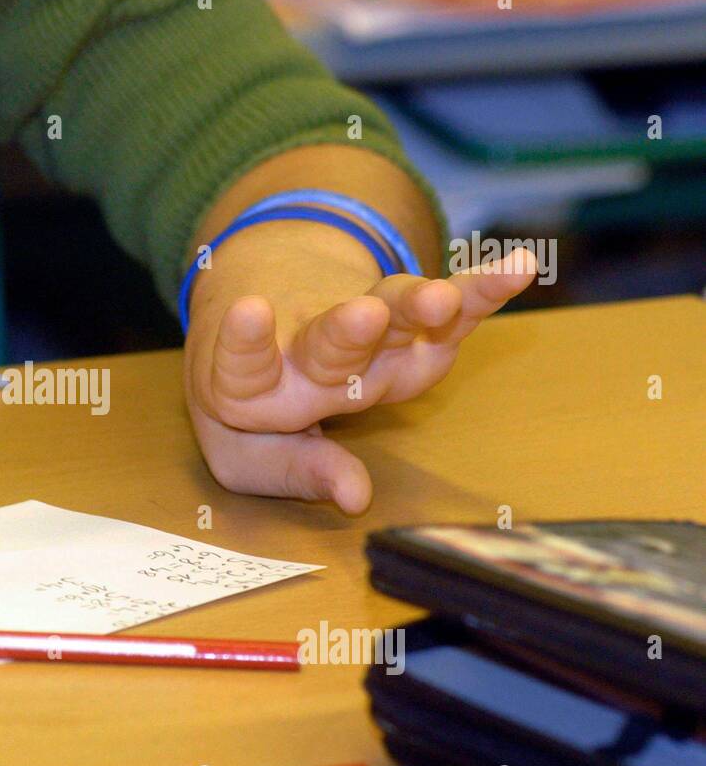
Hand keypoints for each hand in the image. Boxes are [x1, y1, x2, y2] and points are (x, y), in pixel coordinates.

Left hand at [185, 227, 535, 512]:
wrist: (251, 321)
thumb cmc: (252, 414)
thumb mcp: (250, 456)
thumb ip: (298, 472)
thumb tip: (357, 497)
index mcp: (257, 387)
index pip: (246, 365)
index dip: (246, 341)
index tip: (249, 312)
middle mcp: (309, 353)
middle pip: (329, 342)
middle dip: (348, 331)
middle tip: (364, 316)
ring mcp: (362, 330)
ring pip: (390, 312)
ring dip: (417, 305)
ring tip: (441, 299)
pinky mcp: (404, 320)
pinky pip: (449, 307)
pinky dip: (482, 291)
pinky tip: (520, 268)